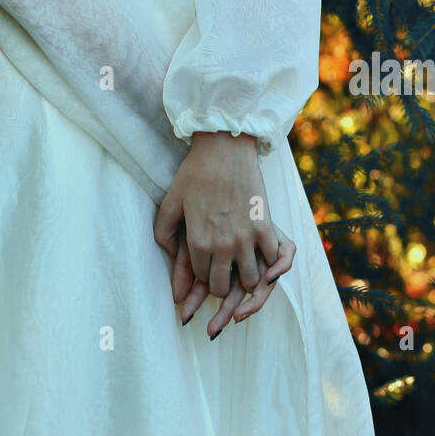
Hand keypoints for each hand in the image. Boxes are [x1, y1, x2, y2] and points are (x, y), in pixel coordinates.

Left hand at [153, 131, 296, 337]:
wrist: (224, 148)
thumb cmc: (195, 172)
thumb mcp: (171, 202)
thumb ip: (164, 232)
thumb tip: (171, 253)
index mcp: (197, 242)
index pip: (202, 278)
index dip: (203, 275)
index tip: (206, 265)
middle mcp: (221, 245)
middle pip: (224, 287)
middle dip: (222, 284)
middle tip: (223, 272)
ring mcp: (245, 238)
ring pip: (250, 281)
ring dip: (245, 278)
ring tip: (242, 267)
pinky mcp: (264, 227)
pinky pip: (270, 261)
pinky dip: (267, 263)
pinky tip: (260, 254)